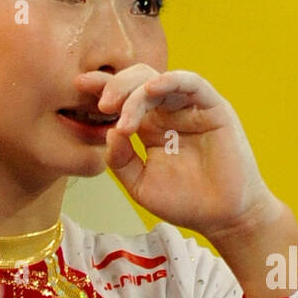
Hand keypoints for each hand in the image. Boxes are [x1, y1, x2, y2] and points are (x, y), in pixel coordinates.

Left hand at [76, 66, 281, 240]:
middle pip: (137, 83)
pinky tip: (151, 91)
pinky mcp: (213, 107)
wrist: (221, 216)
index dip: (100, 89)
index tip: (76, 87)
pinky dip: (170, 82)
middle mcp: (168, 112)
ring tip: (118, 107)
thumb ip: (121, 160)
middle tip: (100, 104)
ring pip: (159, 81)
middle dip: (114, 87)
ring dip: (135, 89)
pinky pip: (191, 84)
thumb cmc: (184, 202)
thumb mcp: (140, 184)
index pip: (122, 100)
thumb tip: (108, 132)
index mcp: (149, 127)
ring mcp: (190, 108)